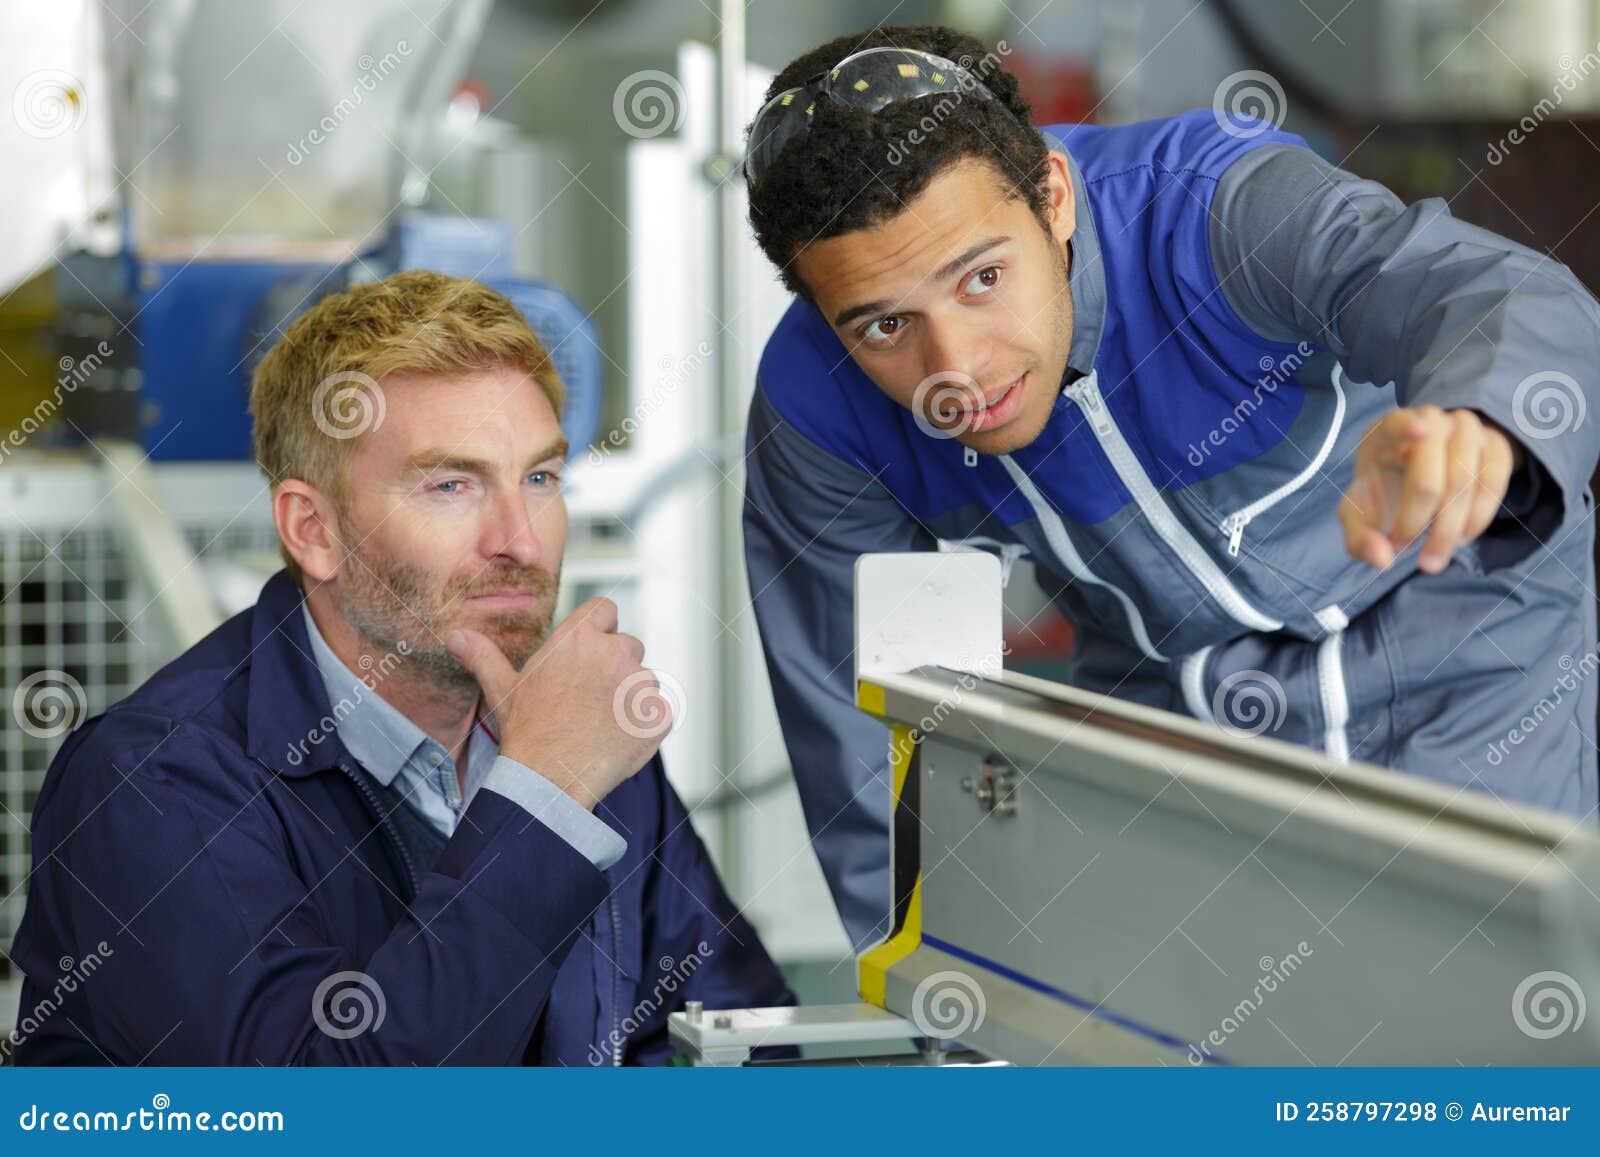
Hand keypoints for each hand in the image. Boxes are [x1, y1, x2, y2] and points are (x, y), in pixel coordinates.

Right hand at [447, 597, 668, 809]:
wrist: (548, 780)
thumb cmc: (526, 733)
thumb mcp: (502, 689)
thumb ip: (483, 656)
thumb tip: (456, 636)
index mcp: (579, 637)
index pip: (605, 610)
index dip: (600, 630)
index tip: (590, 652)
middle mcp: (615, 652)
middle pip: (628, 646)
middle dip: (615, 668)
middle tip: (589, 699)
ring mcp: (641, 684)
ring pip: (644, 681)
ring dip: (630, 697)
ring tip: (599, 724)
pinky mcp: (658, 715)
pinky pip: (659, 712)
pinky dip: (645, 725)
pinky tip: (617, 740)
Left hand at [1339, 406, 1519, 573]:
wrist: (1415, 471)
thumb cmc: (1382, 489)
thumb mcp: (1359, 512)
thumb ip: (1359, 538)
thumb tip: (1382, 560)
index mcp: (1386, 430)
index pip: (1397, 422)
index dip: (1408, 427)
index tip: (1420, 431)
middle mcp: (1431, 421)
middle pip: (1429, 477)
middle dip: (1416, 524)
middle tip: (1405, 553)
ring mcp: (1467, 430)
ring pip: (1466, 481)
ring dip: (1449, 529)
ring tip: (1432, 557)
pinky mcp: (1495, 444)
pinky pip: (1494, 482)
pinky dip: (1479, 517)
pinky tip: (1461, 538)